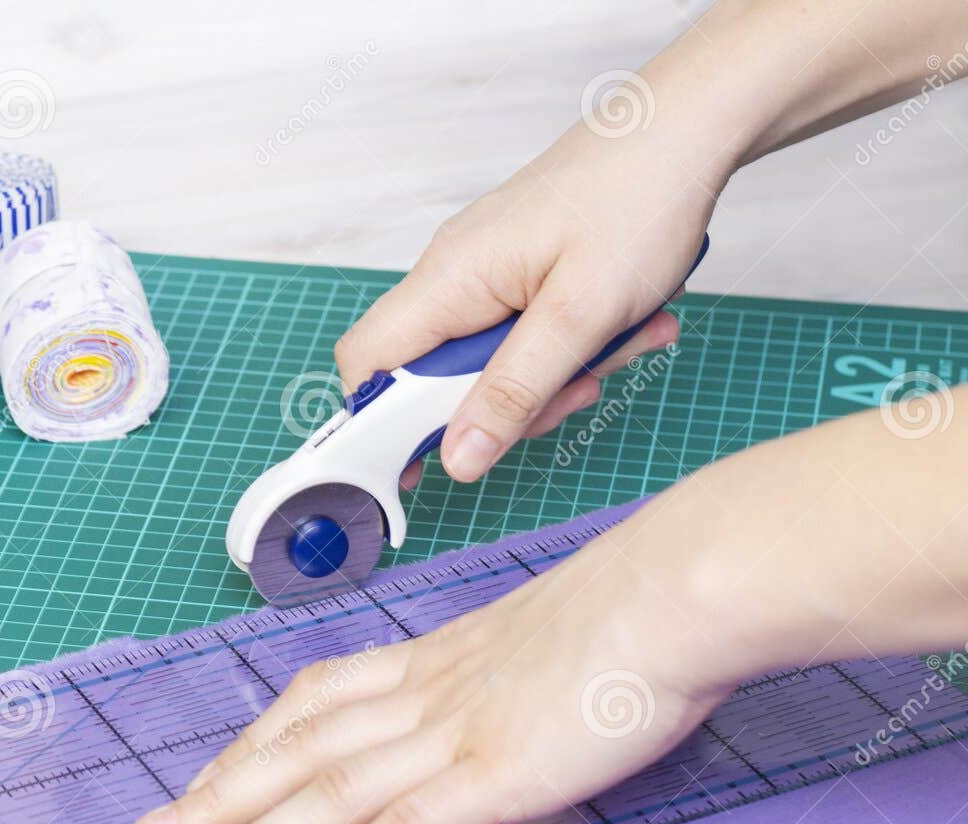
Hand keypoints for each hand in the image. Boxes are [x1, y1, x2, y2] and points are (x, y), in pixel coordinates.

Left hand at [132, 511, 734, 823]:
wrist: (673, 590)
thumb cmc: (625, 615)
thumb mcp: (536, 650)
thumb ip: (494, 699)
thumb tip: (481, 755)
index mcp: (430, 658)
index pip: (314, 703)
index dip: (251, 745)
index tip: (207, 778)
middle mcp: (421, 693)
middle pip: (294, 749)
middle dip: (214, 798)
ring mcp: (452, 731)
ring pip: (326, 789)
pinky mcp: (495, 770)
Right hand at [335, 105, 722, 487]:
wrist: (690, 126)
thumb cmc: (638, 199)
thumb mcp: (580, 318)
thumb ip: (513, 395)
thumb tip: (456, 461)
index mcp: (448, 280)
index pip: (368, 364)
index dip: (384, 423)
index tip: (427, 463)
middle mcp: (454, 274)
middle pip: (436, 375)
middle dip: (504, 402)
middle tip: (573, 391)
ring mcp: (487, 270)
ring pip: (491, 360)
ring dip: (554, 374)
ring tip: (619, 345)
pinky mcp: (521, 269)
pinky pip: (525, 332)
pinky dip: (571, 343)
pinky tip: (627, 325)